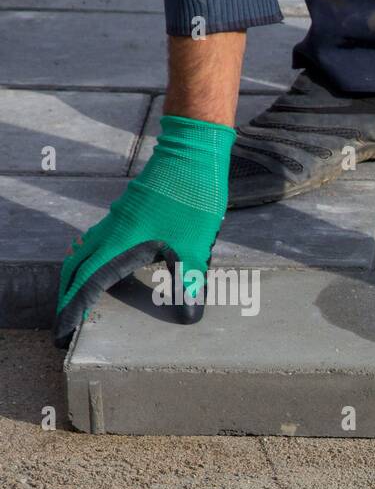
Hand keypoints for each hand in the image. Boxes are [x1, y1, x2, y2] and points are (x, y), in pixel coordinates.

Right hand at [54, 115, 235, 346]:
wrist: (192, 156)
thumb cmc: (192, 199)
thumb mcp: (195, 247)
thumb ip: (190, 282)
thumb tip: (188, 317)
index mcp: (120, 242)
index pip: (85, 281)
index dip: (72, 308)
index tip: (64, 332)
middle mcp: (111, 231)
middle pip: (76, 267)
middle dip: (68, 296)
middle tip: (68, 322)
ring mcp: (118, 220)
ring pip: (86, 252)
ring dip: (81, 278)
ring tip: (84, 301)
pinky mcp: (129, 214)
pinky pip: (101, 242)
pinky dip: (96, 262)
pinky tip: (111, 270)